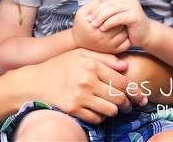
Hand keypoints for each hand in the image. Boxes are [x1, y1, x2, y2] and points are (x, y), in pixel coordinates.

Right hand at [21, 48, 147, 124]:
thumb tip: (125, 65)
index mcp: (90, 64)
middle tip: (127, 105)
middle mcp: (87, 80)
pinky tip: (95, 110)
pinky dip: (100, 117)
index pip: (121, 81)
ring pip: (110, 110)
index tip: (139, 97)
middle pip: (119, 97)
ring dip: (113, 110)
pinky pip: (97, 118)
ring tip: (110, 107)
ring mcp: (80, 96)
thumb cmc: (57, 66)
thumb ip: (103, 57)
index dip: (134, 91)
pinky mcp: (73, 109)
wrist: (33, 82)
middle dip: (126, 103)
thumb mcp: (78, 54)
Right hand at [72, 0, 130, 52]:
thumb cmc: (81, 25)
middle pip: (120, 25)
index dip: (114, 11)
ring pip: (125, 34)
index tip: (113, 10)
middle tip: (118, 16)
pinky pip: (126, 44)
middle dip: (120, 19)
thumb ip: (93, 4)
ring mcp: (108, 46)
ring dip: (124, 28)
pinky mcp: (113, 51)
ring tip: (119, 24)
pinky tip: (121, 33)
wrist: (79, 41)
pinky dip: (127, 38)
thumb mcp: (82, 12)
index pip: (112, 16)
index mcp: (94, 27)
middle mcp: (102, 38)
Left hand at [88, 0, 151, 47]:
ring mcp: (133, 6)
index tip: (88, 15)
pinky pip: (119, 18)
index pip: (106, 0)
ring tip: (94, 24)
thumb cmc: (128, 26)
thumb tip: (92, 6)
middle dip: (97, 12)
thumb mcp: (117, 15)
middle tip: (89, 20)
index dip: (96, 7)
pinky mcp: (135, 15)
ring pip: (112, 10)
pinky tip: (103, 28)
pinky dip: (109, 23)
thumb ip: (108, 9)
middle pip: (108, 3)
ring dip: (101, 17)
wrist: (145, 35)